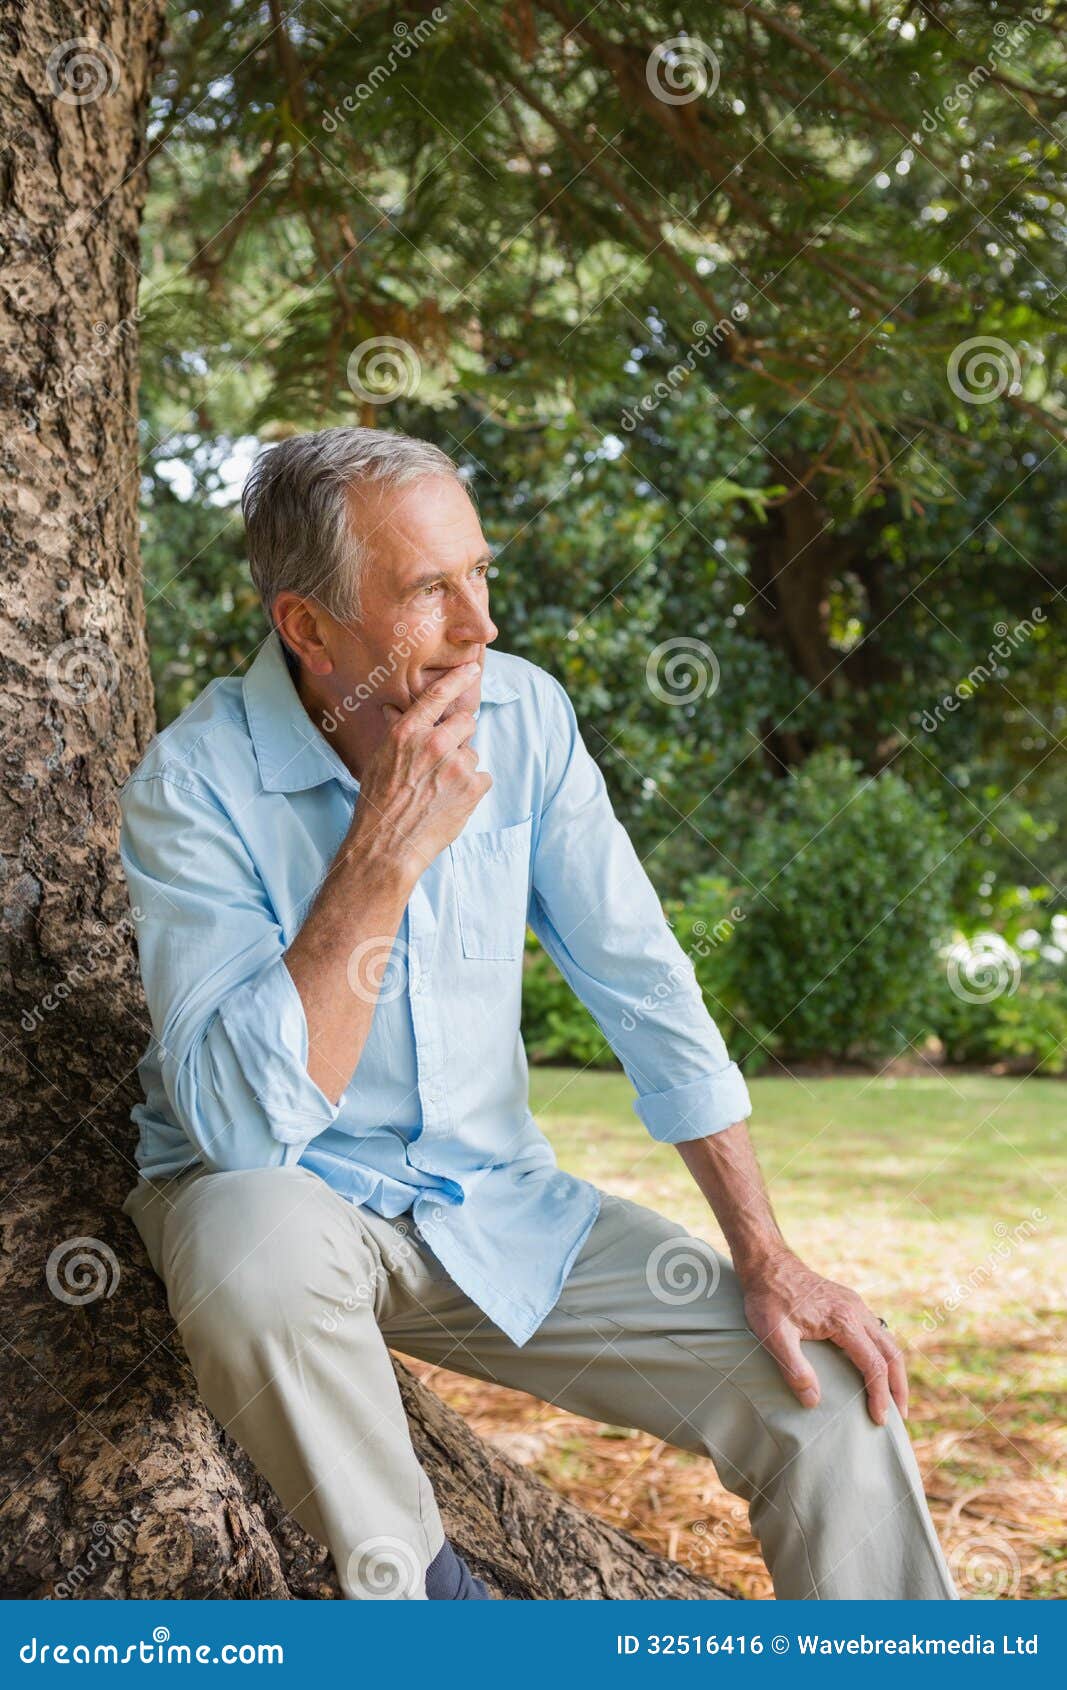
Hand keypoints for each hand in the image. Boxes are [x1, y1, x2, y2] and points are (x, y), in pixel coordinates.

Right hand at [345, 662, 491, 882]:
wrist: (388, 843)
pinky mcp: (473, 787)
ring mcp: (456, 765)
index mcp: (407, 732)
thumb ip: (398, 733)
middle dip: (459, 737)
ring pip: (472, 754)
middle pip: (466, 722)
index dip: (458, 678)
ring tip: (439, 790)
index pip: (437, 695)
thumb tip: (396, 709)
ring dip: (463, 769)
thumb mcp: (380, 759)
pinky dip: (472, 790)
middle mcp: (433, 743)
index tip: (473, 668)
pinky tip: (451, 802)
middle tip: (443, 761)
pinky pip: (483, 778)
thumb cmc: (379, 802)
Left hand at [740, 1248, 907, 1425]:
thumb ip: (793, 1367)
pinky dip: (884, 1355)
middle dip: (898, 1387)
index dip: (879, 1395)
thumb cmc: (767, 1298)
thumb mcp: (772, 1333)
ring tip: (893, 1398)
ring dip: (895, 1371)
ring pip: (888, 1341)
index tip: (879, 1420)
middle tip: (900, 1417)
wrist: (767, 1263)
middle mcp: (857, 1310)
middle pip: (892, 1354)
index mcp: (844, 1320)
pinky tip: (876, 1368)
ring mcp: (855, 1305)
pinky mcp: (848, 1303)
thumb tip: (813, 1401)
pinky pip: (876, 1332)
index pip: (874, 1365)